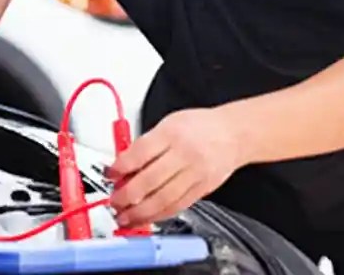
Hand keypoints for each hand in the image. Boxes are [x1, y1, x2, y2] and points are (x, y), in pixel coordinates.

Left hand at [105, 108, 246, 228]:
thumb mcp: (168, 124)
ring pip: (164, 199)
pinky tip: (146, 218)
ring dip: (140, 212)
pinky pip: (178, 206)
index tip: (109, 175)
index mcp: (171, 133)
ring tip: (125, 218)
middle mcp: (184, 154)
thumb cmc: (199, 126)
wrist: (234, 134)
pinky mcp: (203, 189)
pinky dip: (159, 215)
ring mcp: (195, 174)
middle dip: (127, 195)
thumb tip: (122, 167)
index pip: (140, 153)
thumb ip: (146, 145)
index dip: (121, 167)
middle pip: (150, 180)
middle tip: (114, 202)